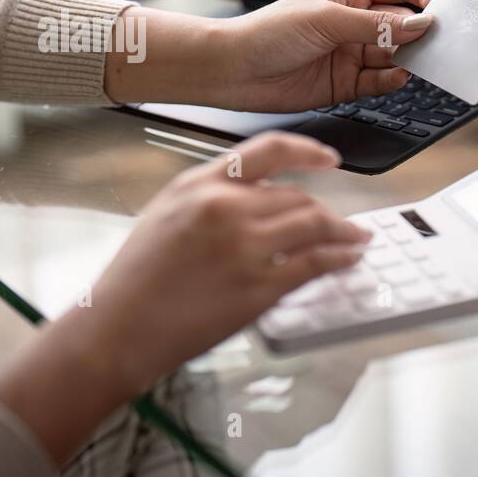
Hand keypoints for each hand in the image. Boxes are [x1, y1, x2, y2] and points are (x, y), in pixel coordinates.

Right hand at [89, 132, 370, 390]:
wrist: (120, 326)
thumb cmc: (137, 276)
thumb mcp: (168, 212)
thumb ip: (214, 195)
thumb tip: (264, 195)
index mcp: (201, 184)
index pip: (269, 150)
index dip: (308, 151)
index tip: (329, 159)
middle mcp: (226, 208)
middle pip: (298, 197)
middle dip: (325, 211)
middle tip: (340, 222)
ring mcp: (246, 247)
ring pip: (315, 225)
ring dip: (344, 232)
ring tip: (357, 238)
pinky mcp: (260, 286)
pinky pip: (315, 263)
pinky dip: (340, 258)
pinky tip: (348, 259)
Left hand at [103, 0, 438, 111]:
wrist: (233, 71)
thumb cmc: (268, 32)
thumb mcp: (327, 20)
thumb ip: (377, 25)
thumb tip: (419, 24)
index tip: (440, 10)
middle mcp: (354, 22)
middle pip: (402, 23)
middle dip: (422, 32)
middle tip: (443, 42)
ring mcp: (351, 53)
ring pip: (395, 55)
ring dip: (411, 59)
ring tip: (425, 63)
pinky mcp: (346, 84)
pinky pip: (380, 82)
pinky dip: (392, 81)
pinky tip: (398, 78)